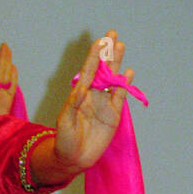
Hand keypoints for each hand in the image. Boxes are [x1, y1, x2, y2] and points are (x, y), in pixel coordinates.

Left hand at [52, 30, 133, 175]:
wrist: (74, 159)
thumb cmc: (64, 140)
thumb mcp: (64, 121)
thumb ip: (73, 104)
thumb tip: (84, 87)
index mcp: (79, 94)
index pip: (88, 71)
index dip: (94, 56)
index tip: (99, 41)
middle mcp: (93, 95)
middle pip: (102, 70)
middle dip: (107, 53)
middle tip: (113, 34)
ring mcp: (104, 104)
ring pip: (112, 79)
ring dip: (117, 64)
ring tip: (121, 46)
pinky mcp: (114, 115)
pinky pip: (120, 97)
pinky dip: (125, 85)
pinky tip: (128, 73)